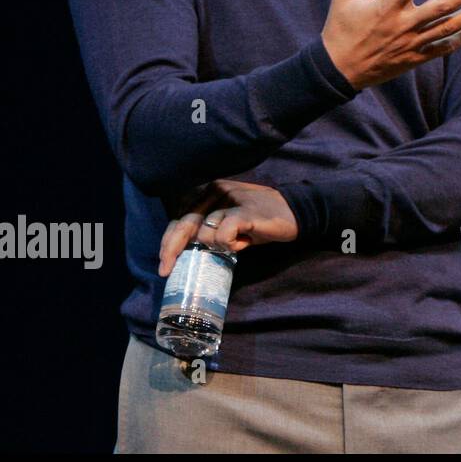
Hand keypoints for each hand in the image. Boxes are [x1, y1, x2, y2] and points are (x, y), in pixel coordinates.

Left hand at [158, 179, 298, 275]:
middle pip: (184, 223)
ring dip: (218, 246)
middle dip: (172, 249)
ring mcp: (230, 198)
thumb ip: (209, 226)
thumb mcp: (229, 220)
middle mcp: (216, 190)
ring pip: (204, 234)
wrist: (295, 211)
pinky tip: (244, 242)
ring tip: (239, 242)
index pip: (180, 216)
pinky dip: (231, 244)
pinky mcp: (244, 211)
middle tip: (166, 271)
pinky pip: (223, 235)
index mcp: (209, 191)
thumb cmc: (259, 220)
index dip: (169, 240)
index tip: (164, 262)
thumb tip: (182, 249)